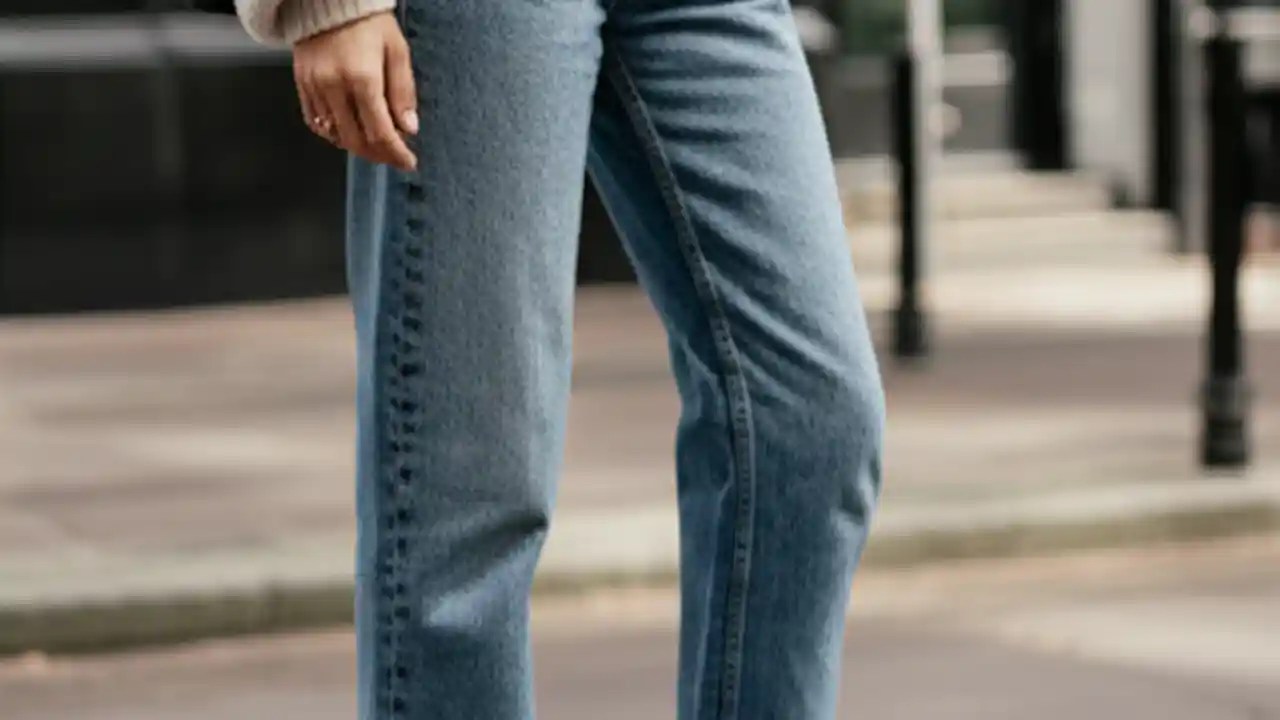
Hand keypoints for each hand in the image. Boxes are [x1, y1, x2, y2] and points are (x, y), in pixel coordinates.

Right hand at [294, 12, 418, 171]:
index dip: (396, 154)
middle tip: (393, 157)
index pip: (381, 132)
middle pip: (356, 141)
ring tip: (375, 146)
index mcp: (363, 78)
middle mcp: (334, 86)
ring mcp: (314, 87)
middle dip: (378, 156)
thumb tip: (409, 128)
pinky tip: (349, 133)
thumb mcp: (397, 51)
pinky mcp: (301, 84)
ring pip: (335, 135)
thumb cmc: (368, 21)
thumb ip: (403, 92)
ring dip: (357, 147)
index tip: (408, 162)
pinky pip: (315, 122)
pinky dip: (334, 135)